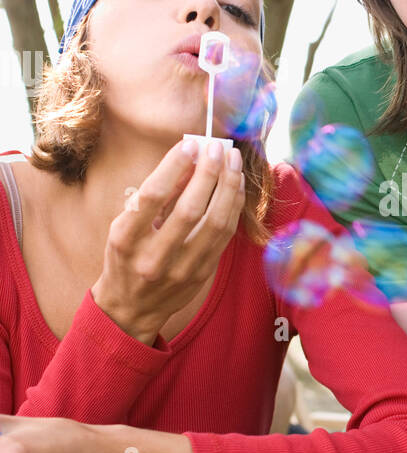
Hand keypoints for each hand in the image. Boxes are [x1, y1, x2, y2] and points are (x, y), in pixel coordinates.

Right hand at [92, 138, 244, 343]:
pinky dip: (233, 206)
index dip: (173, 167)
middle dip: (207, 173)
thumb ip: (155, 196)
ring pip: (215, 223)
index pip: (152, 197)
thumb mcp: (125, 226)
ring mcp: (181, 269)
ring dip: (228, 187)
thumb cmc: (126, 257)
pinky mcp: (203, 274)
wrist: (132, 307)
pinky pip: (225, 235)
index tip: (190, 145)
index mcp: (126, 240)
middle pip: (189, 209)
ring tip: (232, 161)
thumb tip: (188, 160)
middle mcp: (154, 258)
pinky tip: (235, 185)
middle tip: (217, 148)